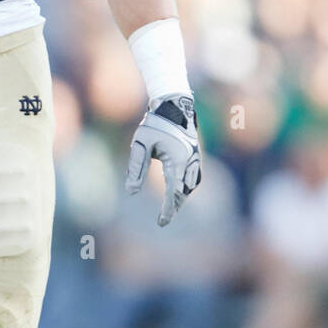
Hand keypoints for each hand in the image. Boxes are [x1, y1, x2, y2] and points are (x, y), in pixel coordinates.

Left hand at [125, 93, 200, 226]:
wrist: (174, 105)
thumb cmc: (154, 123)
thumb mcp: (140, 144)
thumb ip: (136, 168)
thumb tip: (131, 191)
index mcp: (178, 160)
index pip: (173, 191)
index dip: (168, 209)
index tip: (162, 222)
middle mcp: (190, 161)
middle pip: (184, 192)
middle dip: (174, 207)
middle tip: (163, 220)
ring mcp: (195, 158)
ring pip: (190, 186)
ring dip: (181, 198)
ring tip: (170, 210)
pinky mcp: (195, 155)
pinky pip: (192, 178)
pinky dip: (185, 188)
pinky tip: (178, 192)